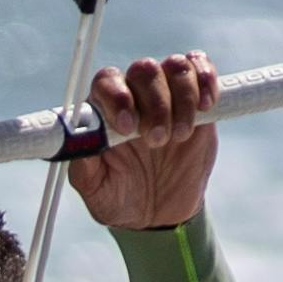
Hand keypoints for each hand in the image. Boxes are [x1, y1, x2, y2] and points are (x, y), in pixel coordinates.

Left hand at [72, 50, 221, 232]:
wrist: (159, 214)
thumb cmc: (120, 197)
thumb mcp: (96, 190)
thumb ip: (84, 165)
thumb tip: (76, 139)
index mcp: (105, 111)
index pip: (107, 81)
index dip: (118, 97)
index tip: (128, 127)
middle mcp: (134, 95)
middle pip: (144, 71)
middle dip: (155, 104)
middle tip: (158, 140)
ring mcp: (166, 94)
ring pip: (175, 67)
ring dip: (183, 99)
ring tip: (180, 136)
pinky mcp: (196, 100)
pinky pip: (200, 67)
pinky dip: (206, 78)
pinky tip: (206, 105)